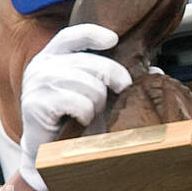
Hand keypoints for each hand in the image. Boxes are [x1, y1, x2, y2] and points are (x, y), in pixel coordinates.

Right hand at [19, 24, 131, 190]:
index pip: (72, 36)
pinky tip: (80, 122)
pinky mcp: (35, 104)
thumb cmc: (73, 124)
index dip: (92, 34)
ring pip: (89, 85)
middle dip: (112, 81)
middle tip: (114, 98)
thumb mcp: (98, 98)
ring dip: (98, 104)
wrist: (47, 157)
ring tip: (90, 115)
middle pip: (91, 63)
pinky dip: (86, 116)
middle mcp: (41, 66)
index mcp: (52, 57)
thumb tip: (156, 72)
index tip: (114, 39)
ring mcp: (36, 83)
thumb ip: (120, 82)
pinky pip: (79, 103)